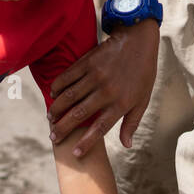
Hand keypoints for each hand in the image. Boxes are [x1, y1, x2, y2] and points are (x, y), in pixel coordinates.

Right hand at [48, 18, 158, 157]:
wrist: (138, 40)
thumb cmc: (142, 73)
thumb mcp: (142, 100)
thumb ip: (132, 123)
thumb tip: (126, 144)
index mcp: (121, 103)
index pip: (100, 128)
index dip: (87, 142)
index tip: (75, 153)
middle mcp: (107, 91)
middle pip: (79, 114)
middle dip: (63, 128)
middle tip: (53, 137)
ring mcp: (96, 75)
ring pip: (69, 96)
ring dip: (57, 109)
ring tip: (50, 118)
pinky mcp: (88, 62)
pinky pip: (67, 77)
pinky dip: (57, 87)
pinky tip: (52, 95)